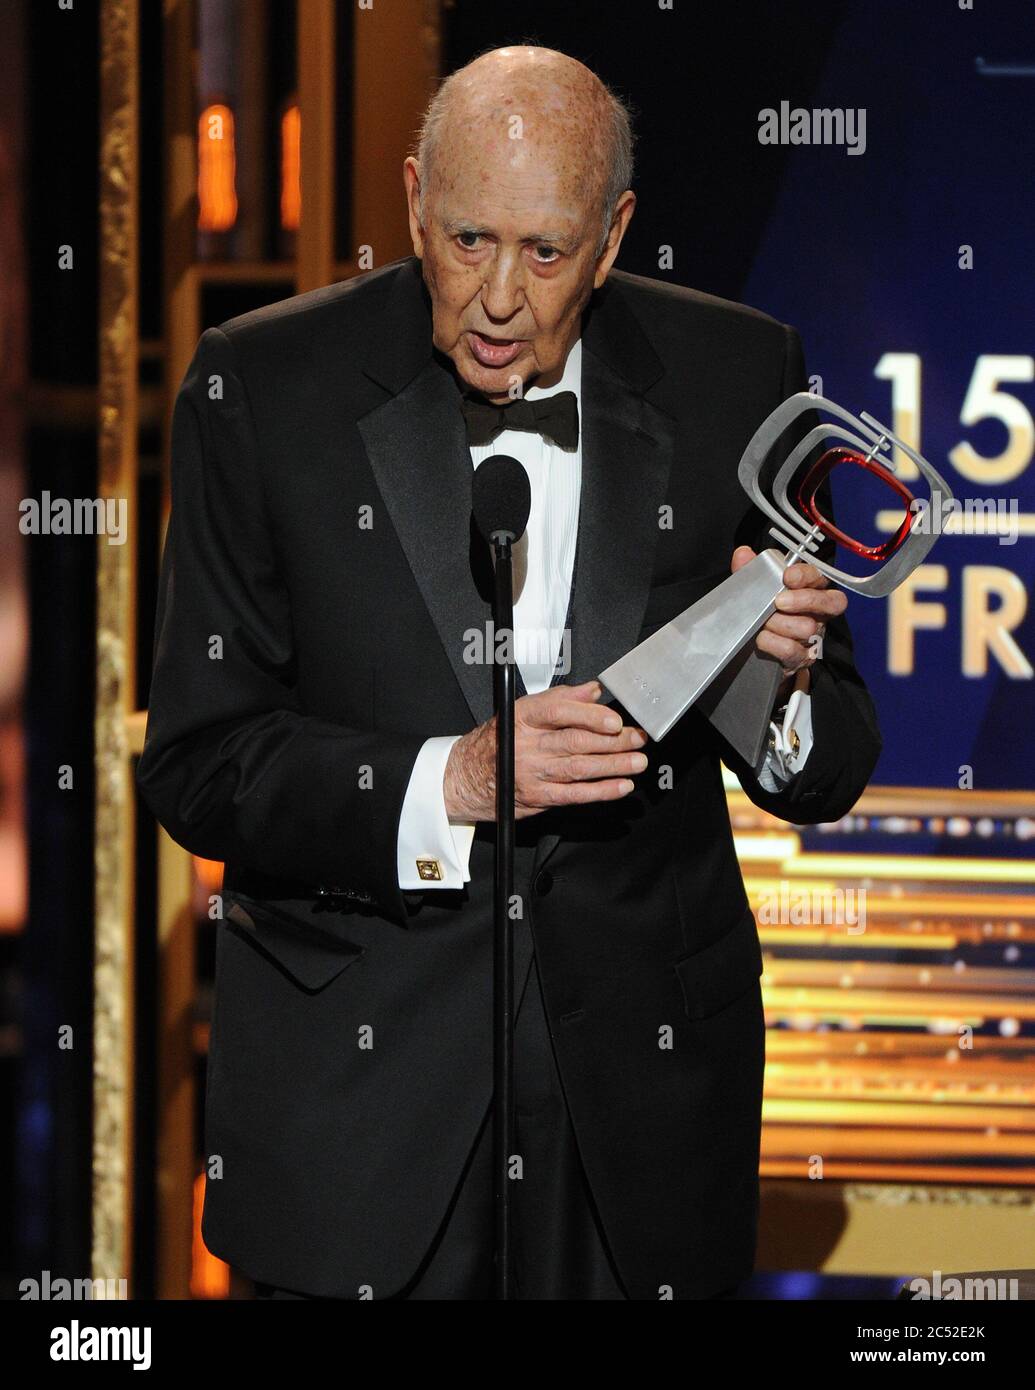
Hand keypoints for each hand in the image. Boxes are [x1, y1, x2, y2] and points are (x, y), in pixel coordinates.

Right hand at [443, 679, 647, 821]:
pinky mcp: (538, 797)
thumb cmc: (500, 740)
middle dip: (613, 741)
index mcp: (524, 717)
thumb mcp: (523, 710)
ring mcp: (532, 773)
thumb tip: (592, 691)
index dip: (590, 716)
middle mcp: (527, 745)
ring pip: (579, 768)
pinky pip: (574, 795)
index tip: (614, 719)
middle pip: (576, 741)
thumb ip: (561, 699)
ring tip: (637, 762)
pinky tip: (621, 786)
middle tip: (637, 739)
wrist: (468, 776)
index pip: (559, 712)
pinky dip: (601, 791)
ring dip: (613, 766)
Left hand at [731, 545, 846, 703]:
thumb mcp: (756, 590)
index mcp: (811, 590)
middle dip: (803, 600)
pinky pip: (793, 650)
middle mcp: (818, 613)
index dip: (806, 576)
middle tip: (779, 601)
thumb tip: (743, 553)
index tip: (787, 576)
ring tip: (763, 624)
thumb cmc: (762, 614)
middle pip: (829, 602)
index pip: (820, 578)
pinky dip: (774, 644)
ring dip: (781, 624)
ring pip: (808, 627)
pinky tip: (761, 639)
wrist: (755, 651)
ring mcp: (814, 637)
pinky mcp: (803, 658)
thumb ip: (751, 571)